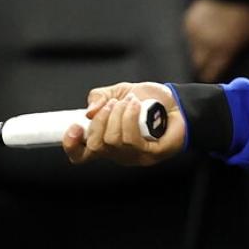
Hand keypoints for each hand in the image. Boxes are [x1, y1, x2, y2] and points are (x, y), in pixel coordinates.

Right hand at [62, 82, 187, 166]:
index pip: (80, 155)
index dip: (71, 145)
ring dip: (118, 115)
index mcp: (105, 141)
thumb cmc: (149, 100)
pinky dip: (129, 118)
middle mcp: (117, 153)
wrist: (177, 101)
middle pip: (95, 146)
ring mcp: (134, 156)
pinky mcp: (150, 155)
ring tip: (130, 102)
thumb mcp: (118, 92)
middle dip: (101, 120)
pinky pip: (131, 140)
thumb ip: (98, 98)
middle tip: (113, 104)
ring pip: (113, 141)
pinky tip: (136, 106)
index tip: (75, 127)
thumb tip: (89, 113)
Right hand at [184, 0, 248, 81]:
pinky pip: (189, 35)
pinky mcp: (189, 21)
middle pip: (198, 63)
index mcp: (223, 50)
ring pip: (192, 49)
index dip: (212, 74)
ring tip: (209, 44)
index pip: (210, 72)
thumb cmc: (247, 10)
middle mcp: (206, 44)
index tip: (214, 74)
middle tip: (211, 61)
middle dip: (204, 64)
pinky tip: (205, 30)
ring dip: (199, 49)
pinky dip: (195, 35)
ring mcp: (195, 32)